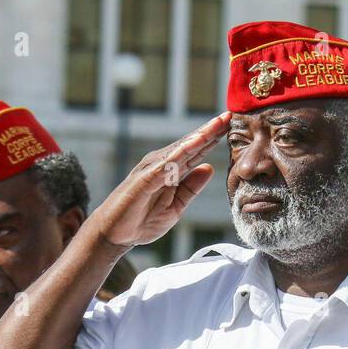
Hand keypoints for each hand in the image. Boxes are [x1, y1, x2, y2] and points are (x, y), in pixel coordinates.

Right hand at [89, 112, 230, 249]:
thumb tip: (209, 167)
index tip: (232, 126)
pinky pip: (168, 163)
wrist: (115, 234)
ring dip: (200, 135)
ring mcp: (153, 169)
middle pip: (191, 144)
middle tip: (230, 114)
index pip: (196, 152)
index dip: (214, 139)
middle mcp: (162, 164)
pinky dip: (183, 152)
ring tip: (218, 122)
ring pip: (182, 148)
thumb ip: (191, 188)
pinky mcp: (146, 178)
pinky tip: (197, 143)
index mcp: (171, 171)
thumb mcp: (175, 206)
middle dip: (211, 130)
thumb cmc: (141, 220)